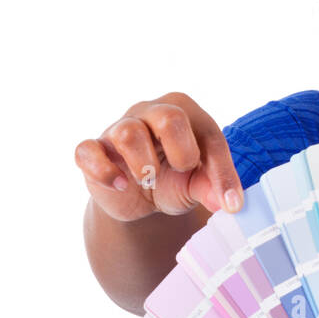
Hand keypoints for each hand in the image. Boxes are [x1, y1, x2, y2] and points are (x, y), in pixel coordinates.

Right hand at [74, 91, 242, 221]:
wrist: (138, 198)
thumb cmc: (173, 179)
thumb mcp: (196, 184)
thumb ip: (212, 187)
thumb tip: (227, 205)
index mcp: (183, 112)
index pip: (208, 133)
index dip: (222, 171)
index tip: (230, 205)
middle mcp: (149, 112)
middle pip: (169, 116)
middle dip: (182, 151)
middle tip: (181, 171)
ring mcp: (117, 128)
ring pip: (128, 133)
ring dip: (144, 165)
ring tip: (149, 180)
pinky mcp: (93, 151)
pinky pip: (88, 151)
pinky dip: (104, 171)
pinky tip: (120, 185)